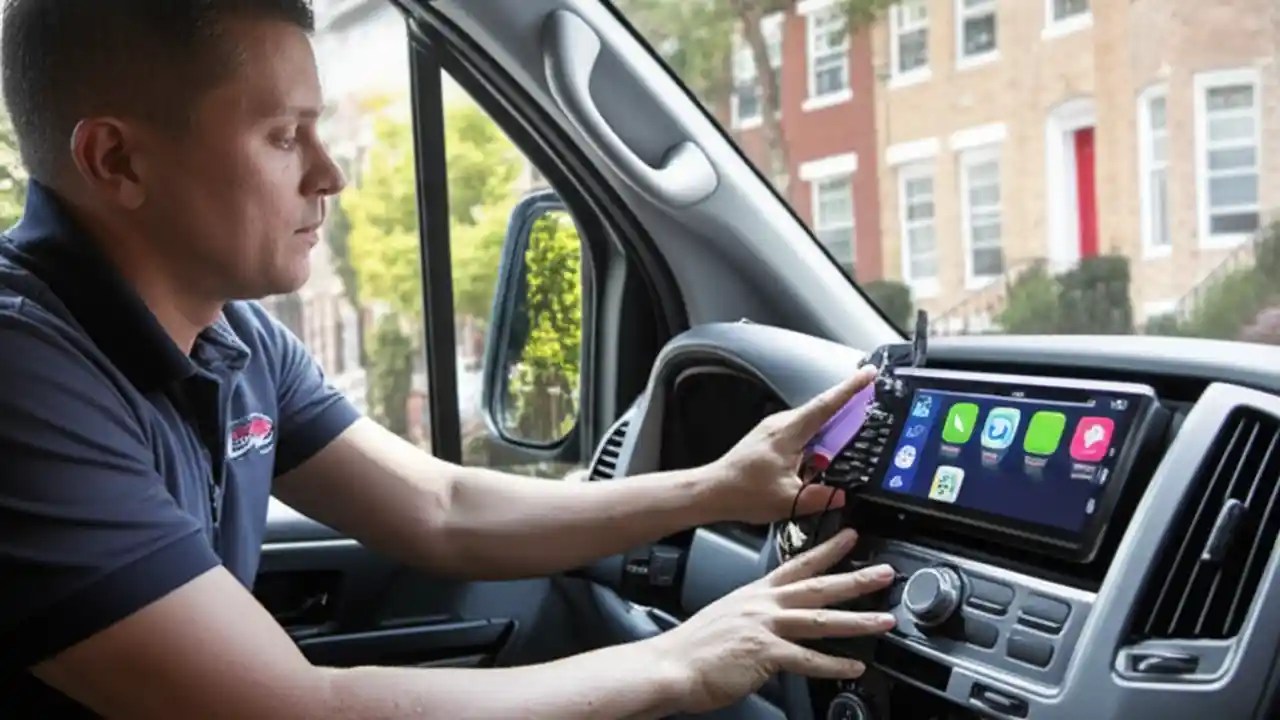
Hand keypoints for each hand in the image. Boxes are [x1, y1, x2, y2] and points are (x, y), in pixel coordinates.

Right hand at [646, 528, 894, 714]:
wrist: (671, 664)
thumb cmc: (694, 647)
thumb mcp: (728, 618)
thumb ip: (756, 618)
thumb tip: (773, 626)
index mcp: (755, 594)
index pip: (798, 565)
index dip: (827, 550)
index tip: (850, 537)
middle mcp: (763, 605)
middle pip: (817, 587)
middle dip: (855, 579)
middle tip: (883, 572)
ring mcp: (765, 627)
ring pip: (820, 619)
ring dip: (856, 621)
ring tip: (883, 621)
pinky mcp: (765, 653)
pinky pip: (807, 659)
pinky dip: (833, 664)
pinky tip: (854, 666)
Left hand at [706, 366, 878, 523]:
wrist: (712, 491)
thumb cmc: (742, 492)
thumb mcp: (788, 500)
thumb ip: (820, 497)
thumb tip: (842, 494)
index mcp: (788, 432)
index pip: (826, 405)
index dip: (850, 389)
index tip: (869, 374)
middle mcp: (780, 424)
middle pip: (821, 409)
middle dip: (846, 404)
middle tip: (870, 402)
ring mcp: (773, 430)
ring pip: (811, 422)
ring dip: (831, 425)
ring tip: (851, 433)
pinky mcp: (769, 439)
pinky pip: (800, 432)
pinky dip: (816, 437)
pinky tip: (822, 455)